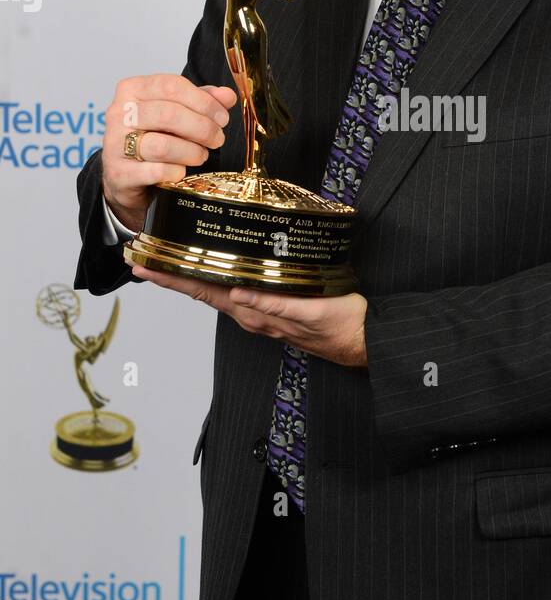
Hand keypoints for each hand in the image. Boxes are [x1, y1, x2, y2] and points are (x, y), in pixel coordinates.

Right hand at [102, 75, 236, 231]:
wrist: (125, 176)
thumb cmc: (152, 136)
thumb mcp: (177, 111)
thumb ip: (202, 100)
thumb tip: (227, 96)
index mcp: (133, 89)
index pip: (172, 85)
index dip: (204, 101)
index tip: (222, 117)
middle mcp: (119, 113)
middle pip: (169, 114)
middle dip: (202, 128)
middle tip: (217, 139)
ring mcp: (114, 143)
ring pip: (162, 145)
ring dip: (191, 152)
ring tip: (201, 155)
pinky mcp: (118, 172)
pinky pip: (155, 171)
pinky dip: (175, 172)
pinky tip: (181, 171)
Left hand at [129, 265, 367, 367]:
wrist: (362, 341)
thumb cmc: (340, 326)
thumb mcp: (311, 313)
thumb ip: (275, 306)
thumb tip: (239, 295)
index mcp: (253, 312)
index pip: (203, 291)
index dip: (171, 279)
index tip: (144, 267)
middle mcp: (250, 313)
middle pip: (199, 290)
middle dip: (168, 276)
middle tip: (139, 258)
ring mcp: (258, 312)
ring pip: (213, 291)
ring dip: (186, 277)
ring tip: (165, 260)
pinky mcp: (270, 308)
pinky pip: (233, 292)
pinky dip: (213, 280)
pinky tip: (210, 270)